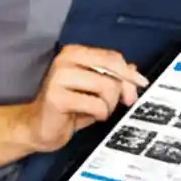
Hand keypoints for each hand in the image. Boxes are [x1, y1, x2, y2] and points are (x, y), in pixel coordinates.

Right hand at [19, 45, 148, 151]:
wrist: (40, 127)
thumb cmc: (69, 107)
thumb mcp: (95, 89)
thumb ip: (114, 76)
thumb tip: (134, 71)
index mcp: (74, 52)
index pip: (111, 56)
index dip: (129, 72)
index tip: (141, 83)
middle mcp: (64, 60)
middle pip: (112, 70)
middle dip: (121, 89)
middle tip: (122, 102)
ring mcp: (59, 77)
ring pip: (106, 87)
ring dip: (109, 105)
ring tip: (98, 110)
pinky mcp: (57, 97)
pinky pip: (96, 104)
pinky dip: (99, 114)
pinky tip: (87, 115)